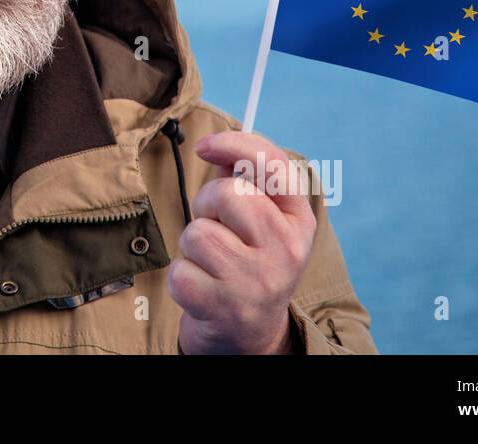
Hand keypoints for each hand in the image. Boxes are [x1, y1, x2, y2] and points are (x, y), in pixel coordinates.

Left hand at [167, 130, 316, 353]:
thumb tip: (218, 149)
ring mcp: (256, 281)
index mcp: (298, 221)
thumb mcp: (258, 222)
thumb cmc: (247, 261)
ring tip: (210, 262)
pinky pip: (179, 270)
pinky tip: (203, 288)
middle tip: (214, 225)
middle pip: (228, 194)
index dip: (236, 144)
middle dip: (207, 203)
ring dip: (192, 244)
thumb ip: (241, 182)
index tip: (205, 145)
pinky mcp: (224, 307)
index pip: (274, 165)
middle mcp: (286, 250)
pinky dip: (181, 278)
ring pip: (197, 232)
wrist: (250, 333)